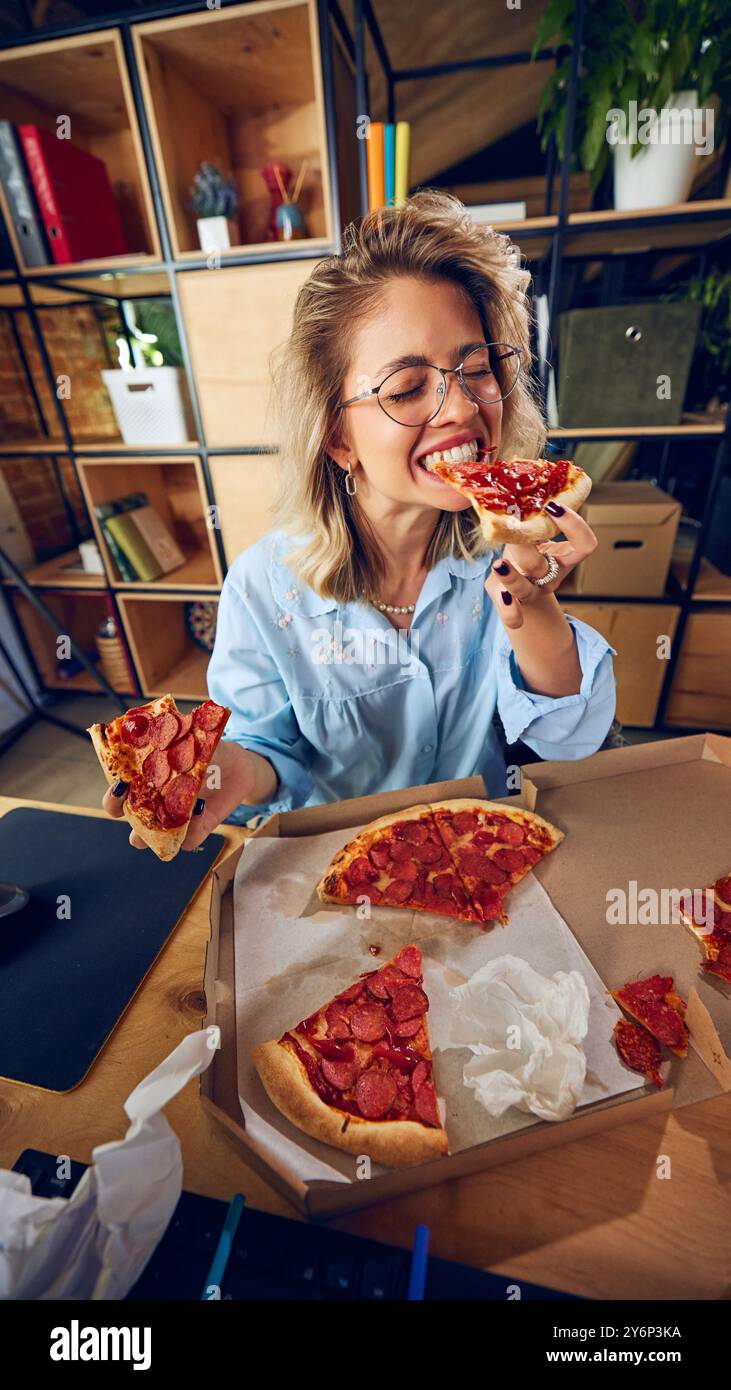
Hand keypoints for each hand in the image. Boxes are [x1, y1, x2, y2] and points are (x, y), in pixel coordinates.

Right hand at [102, 739, 270, 850]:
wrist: (237, 767)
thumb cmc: (207, 750)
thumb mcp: (194, 740)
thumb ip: (181, 743)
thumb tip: (172, 747)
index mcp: (146, 780)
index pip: (118, 792)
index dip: (114, 793)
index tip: (121, 785)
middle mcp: (153, 803)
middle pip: (127, 819)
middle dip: (125, 816)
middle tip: (135, 805)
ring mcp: (172, 820)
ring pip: (151, 839)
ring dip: (154, 835)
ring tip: (166, 819)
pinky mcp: (196, 831)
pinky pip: (186, 841)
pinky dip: (191, 832)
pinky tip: (201, 809)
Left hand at [484, 502, 596, 630]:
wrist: (516, 592)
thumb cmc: (524, 554)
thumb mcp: (532, 536)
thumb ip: (530, 517)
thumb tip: (520, 481)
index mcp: (562, 559)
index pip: (584, 545)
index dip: (574, 526)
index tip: (553, 506)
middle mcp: (550, 578)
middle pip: (544, 567)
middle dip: (526, 548)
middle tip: (511, 532)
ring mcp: (532, 593)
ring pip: (524, 590)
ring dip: (511, 577)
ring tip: (499, 564)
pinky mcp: (512, 603)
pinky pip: (512, 616)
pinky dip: (507, 610)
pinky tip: (501, 598)